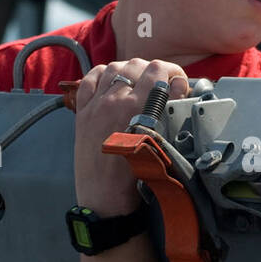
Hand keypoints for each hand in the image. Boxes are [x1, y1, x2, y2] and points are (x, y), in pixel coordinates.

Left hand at [71, 59, 190, 213]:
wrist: (105, 196)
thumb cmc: (135, 176)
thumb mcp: (160, 140)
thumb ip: (169, 107)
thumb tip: (177, 85)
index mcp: (136, 107)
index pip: (156, 70)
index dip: (171, 71)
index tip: (176, 80)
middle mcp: (113, 100)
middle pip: (135, 65)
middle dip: (152, 70)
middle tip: (159, 84)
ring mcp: (96, 104)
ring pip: (113, 67)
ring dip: (128, 70)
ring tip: (136, 83)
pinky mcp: (83, 112)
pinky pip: (89, 80)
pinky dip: (101, 75)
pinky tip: (110, 82)